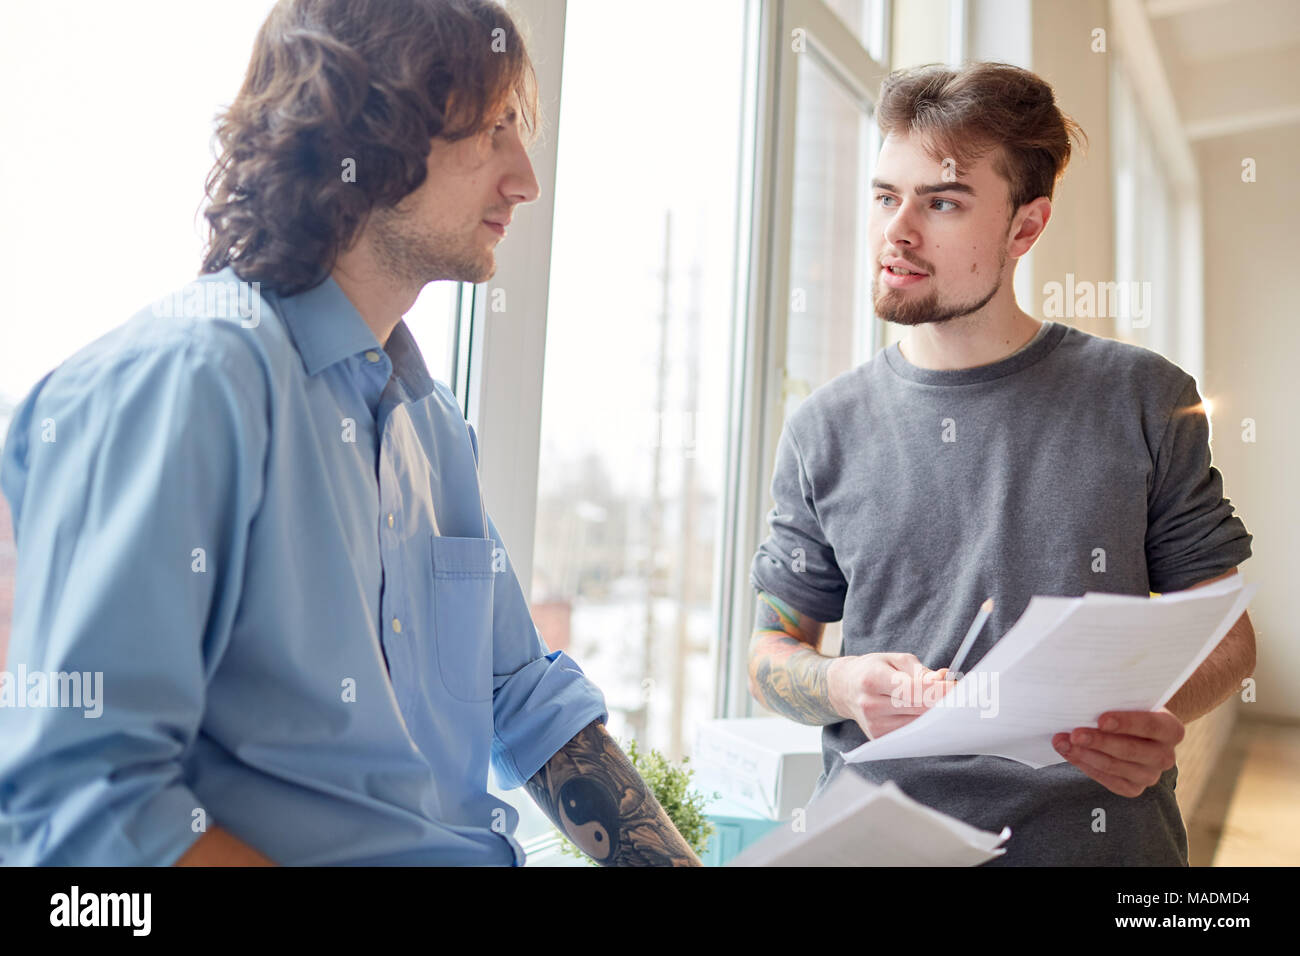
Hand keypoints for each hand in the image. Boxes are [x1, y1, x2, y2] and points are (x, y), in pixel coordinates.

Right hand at [828, 652, 954, 740]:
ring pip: (918, 723)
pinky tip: (929, 714)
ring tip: (944, 703)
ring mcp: (873, 725)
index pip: (911, 689)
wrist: (844, 688)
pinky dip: (923, 723)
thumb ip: (920, 671)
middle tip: (959, 695)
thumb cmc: (873, 670)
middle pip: (918, 708)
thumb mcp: (894, 660)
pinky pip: (910, 732)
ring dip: (935, 715)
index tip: (957, 687)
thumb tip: (942, 680)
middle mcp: (870, 705)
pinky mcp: (878, 738)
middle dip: (942, 702)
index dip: (938, 690)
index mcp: (872, 680)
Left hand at [1052, 707, 1184, 796]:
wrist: (1136, 729)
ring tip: (1062, 742)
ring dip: (1085, 754)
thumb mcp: (1130, 700)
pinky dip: (1085, 765)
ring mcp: (1151, 775)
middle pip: (1130, 750)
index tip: (1101, 719)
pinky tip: (1070, 753)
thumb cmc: (1129, 709)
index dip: (1126, 723)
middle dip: (1098, 741)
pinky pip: (1108, 780)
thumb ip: (1116, 700)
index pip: (1150, 725)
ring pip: (1115, 767)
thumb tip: (1083, 698)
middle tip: (1074, 734)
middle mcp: (1166, 756)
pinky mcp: (1134, 788)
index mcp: (1171, 729)